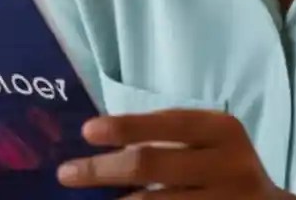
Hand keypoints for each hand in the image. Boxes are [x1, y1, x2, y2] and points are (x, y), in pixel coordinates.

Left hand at [57, 110, 295, 198]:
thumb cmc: (223, 168)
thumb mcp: (209, 142)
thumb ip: (167, 139)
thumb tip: (103, 145)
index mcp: (223, 131)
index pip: (167, 123)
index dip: (125, 126)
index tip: (88, 131)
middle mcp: (228, 166)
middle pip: (151, 165)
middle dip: (102, 169)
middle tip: (67, 172)